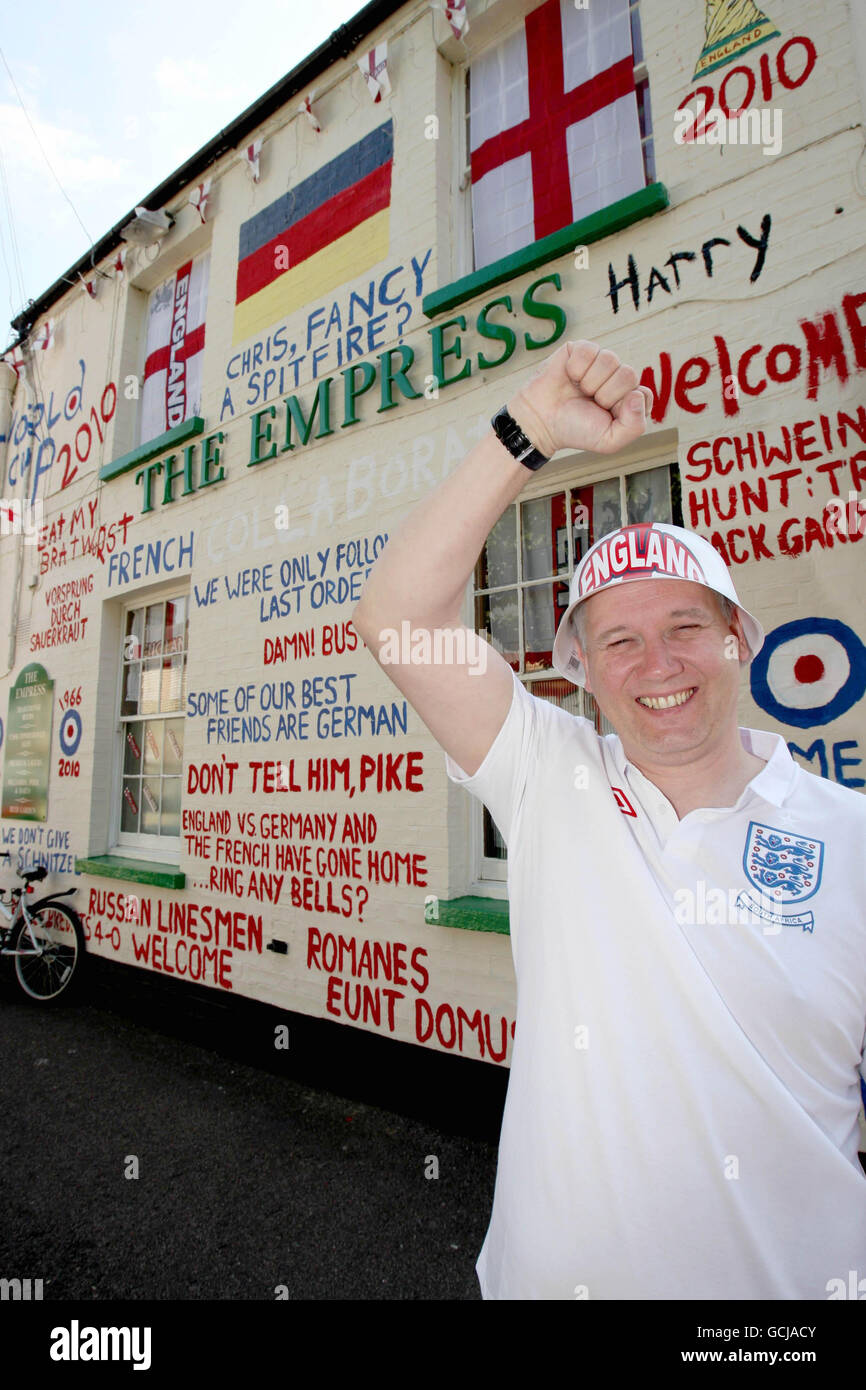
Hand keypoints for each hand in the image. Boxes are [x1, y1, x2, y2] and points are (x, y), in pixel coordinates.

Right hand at [507, 339, 653, 457]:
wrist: (540, 420)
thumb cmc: (574, 429)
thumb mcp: (608, 441)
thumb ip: (634, 426)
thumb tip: (639, 394)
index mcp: (628, 399)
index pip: (644, 394)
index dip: (625, 406)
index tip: (606, 414)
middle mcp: (617, 378)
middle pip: (629, 375)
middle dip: (605, 394)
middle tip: (589, 402)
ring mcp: (601, 362)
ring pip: (610, 359)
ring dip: (590, 381)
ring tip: (579, 390)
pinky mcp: (582, 350)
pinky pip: (590, 350)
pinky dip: (576, 367)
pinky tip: (570, 376)